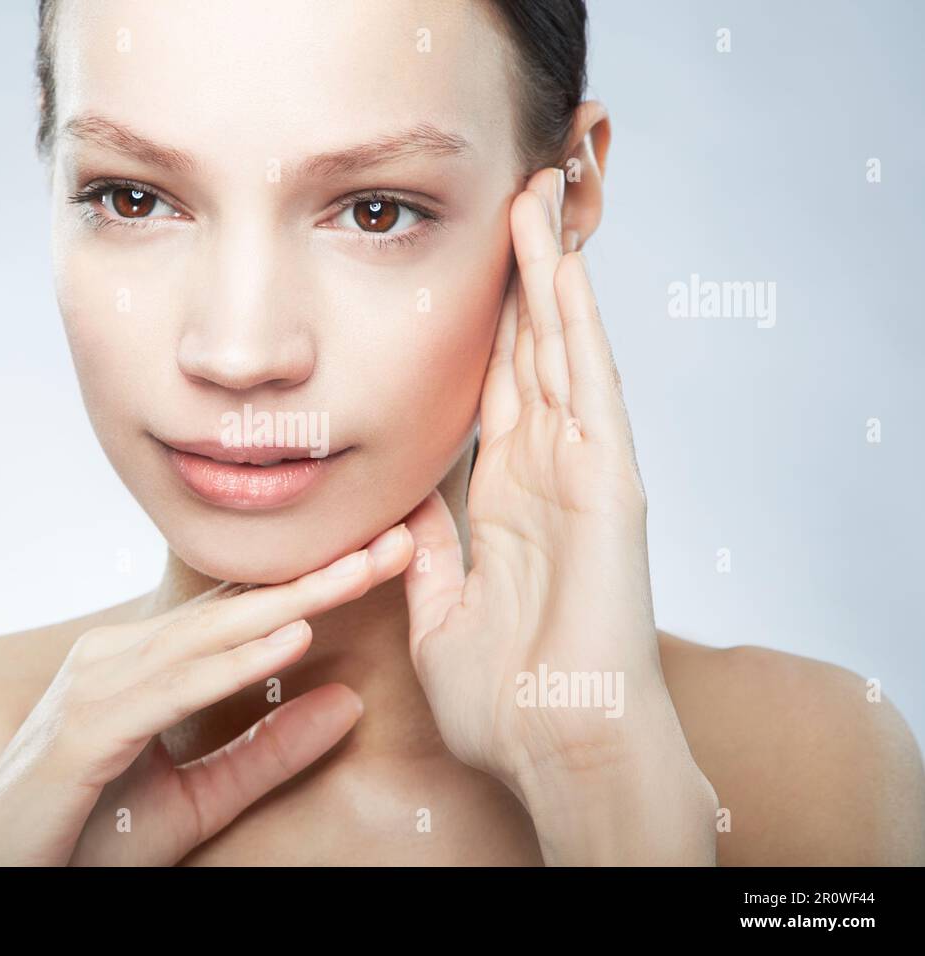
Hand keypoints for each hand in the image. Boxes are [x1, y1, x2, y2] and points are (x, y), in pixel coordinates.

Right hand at [0, 524, 412, 865]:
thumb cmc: (85, 843)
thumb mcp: (197, 801)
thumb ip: (267, 753)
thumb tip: (348, 701)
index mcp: (142, 664)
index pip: (243, 616)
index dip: (317, 585)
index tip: (387, 559)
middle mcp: (118, 655)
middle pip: (237, 609)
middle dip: (321, 574)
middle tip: (400, 539)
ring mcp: (97, 683)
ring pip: (212, 635)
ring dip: (294, 603)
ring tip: (364, 573)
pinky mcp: (85, 727)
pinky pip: (175, 688)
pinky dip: (235, 664)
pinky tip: (291, 641)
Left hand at [401, 168, 715, 860]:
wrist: (555, 747)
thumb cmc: (507, 699)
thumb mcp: (442, 608)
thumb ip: (433, 549)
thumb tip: (412, 506)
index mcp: (507, 500)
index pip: (495, 392)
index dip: (486, 329)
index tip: (473, 271)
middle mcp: (548, 474)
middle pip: (532, 354)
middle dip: (522, 279)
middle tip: (513, 201)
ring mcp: (583, 472)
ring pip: (561, 352)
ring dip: (549, 277)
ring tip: (535, 202)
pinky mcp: (610, 483)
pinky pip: (589, 388)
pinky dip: (577, 325)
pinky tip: (564, 267)